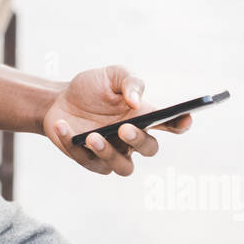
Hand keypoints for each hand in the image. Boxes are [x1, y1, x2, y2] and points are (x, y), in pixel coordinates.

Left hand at [42, 65, 191, 176]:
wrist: (58, 100)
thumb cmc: (92, 88)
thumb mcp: (111, 76)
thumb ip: (129, 82)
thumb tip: (135, 101)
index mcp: (144, 117)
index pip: (170, 125)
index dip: (181, 124)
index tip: (185, 118)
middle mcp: (132, 139)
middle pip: (149, 149)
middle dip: (139, 141)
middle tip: (123, 128)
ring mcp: (113, 153)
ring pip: (123, 167)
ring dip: (109, 153)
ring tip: (92, 137)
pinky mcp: (89, 160)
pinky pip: (87, 161)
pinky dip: (74, 144)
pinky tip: (63, 126)